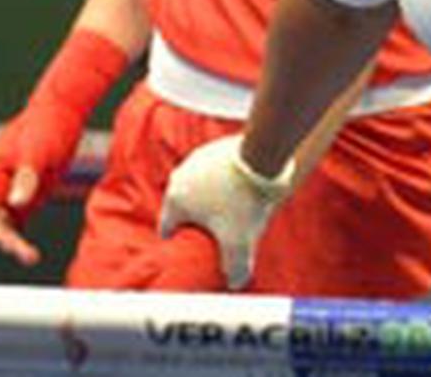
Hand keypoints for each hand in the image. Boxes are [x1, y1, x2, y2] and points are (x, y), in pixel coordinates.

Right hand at [0, 29, 129, 265]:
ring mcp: (8, 194)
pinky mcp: (25, 197)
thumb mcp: (38, 153)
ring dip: (16, 243)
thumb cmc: (46, 128)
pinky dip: (24, 237)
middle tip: (28, 256)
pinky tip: (31, 253)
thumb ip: (27, 180)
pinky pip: (20, 223)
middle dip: (8, 241)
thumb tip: (16, 205)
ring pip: (7, 227)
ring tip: (31, 258)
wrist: (63, 113)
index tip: (12, 244)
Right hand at [158, 134, 293, 289]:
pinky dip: (225, 179)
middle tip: (215, 230)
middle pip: (184, 206)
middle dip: (197, 219)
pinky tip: (240, 188)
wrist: (263, 155)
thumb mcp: (240, 241)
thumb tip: (234, 283)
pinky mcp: (215, 147)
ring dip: (211, 197)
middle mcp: (180, 177)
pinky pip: (216, 170)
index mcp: (175, 200)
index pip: (167, 227)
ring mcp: (197, 159)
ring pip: (199, 186)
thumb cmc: (245, 200)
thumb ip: (234, 268)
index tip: (191, 247)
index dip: (179, 241)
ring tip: (231, 208)